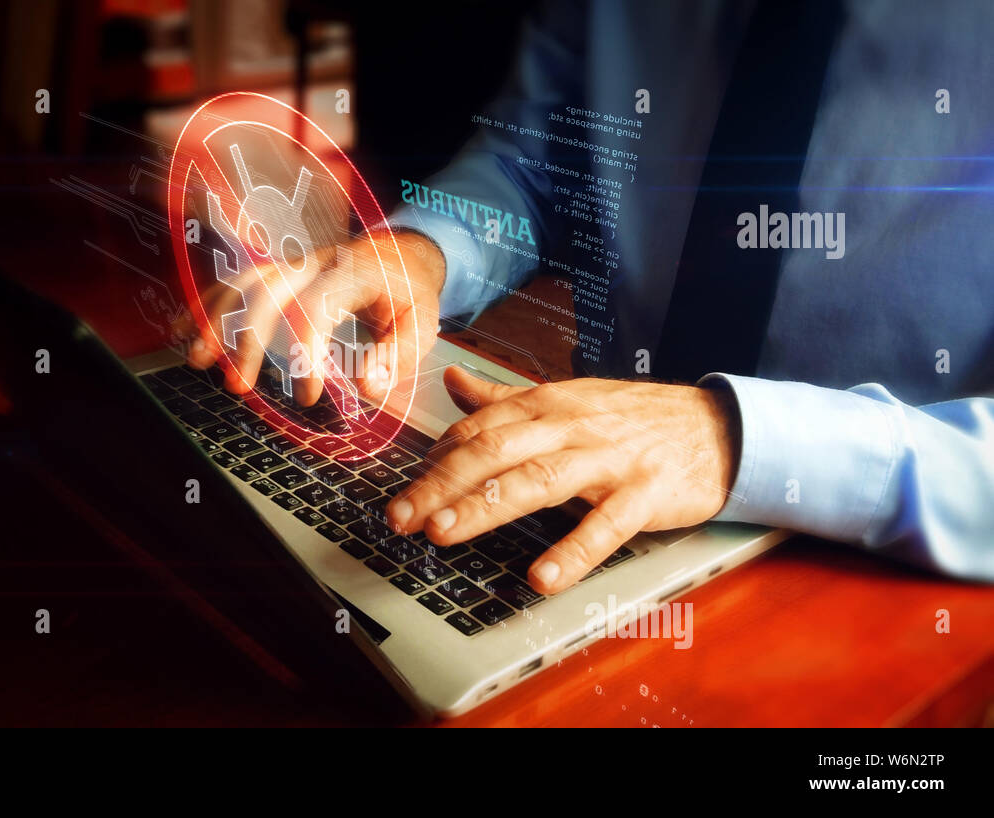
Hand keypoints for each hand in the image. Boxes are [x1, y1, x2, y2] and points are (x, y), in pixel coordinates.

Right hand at [174, 230, 444, 404]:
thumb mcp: (422, 325)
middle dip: (245, 340)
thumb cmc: (409, 292)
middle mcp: (317, 261)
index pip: (316, 308)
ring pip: (244, 282)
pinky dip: (208, 304)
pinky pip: (237, 279)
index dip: (305, 354)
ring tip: (198, 360)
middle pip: (267, 291)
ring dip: (215, 320)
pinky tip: (185, 329)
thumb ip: (396, 357)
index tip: (307, 396)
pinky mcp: (279, 268)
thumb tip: (365, 388)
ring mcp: (293, 262)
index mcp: (354, 272)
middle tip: (237, 386)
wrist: (404, 251)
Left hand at [386, 366, 740, 593]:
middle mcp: (572, 426)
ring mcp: (611, 459)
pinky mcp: (648, 492)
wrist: (721, 427)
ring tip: (444, 535)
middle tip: (400, 519)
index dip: (436, 460)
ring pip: (539, 480)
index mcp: (548, 404)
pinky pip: (607, 524)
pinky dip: (573, 551)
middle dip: (441, 485)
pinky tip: (541, 576)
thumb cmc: (634, 418)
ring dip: (486, 507)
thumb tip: (452, 382)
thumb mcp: (568, 400)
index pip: (479, 429)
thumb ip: (506, 397)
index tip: (402, 491)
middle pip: (495, 451)